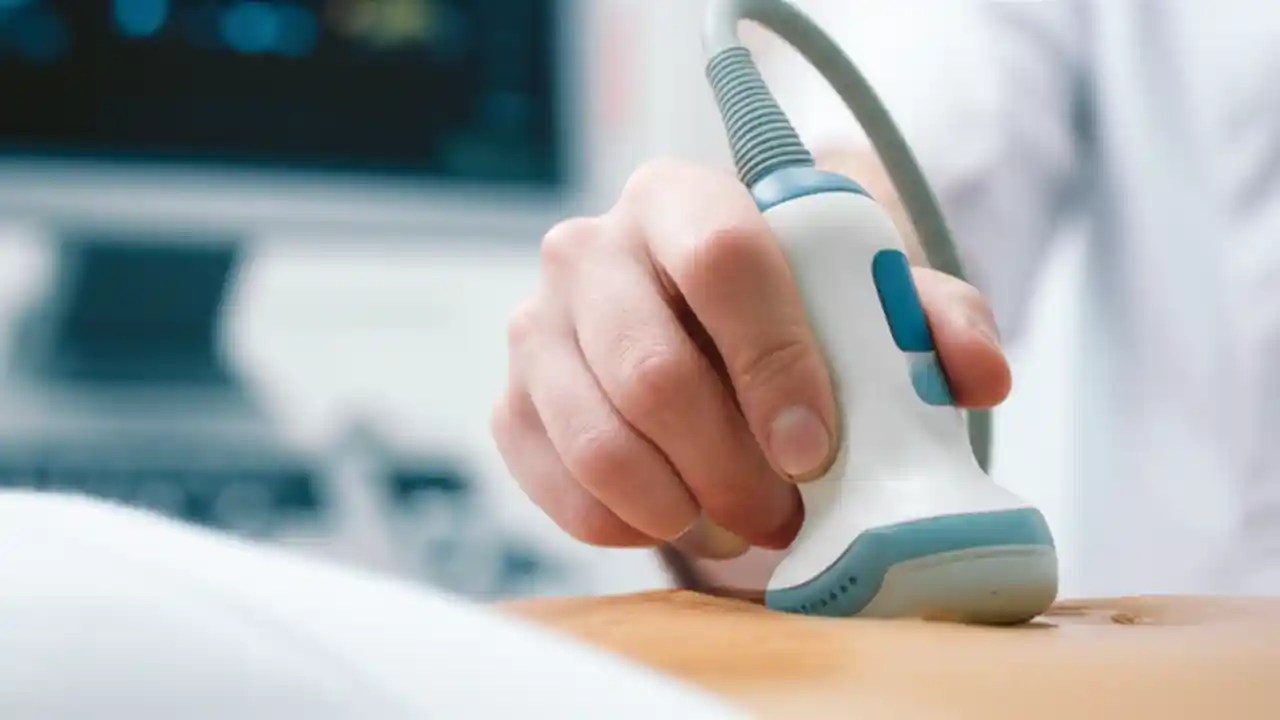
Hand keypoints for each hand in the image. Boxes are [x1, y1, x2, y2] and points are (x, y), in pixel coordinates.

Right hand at [491, 159, 1010, 558]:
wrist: (695, 330)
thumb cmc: (786, 313)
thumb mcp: (868, 303)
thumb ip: (933, 323)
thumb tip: (980, 374)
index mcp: (680, 198)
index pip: (724, 263)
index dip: (775, 363)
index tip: (815, 449)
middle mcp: (590, 249)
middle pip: (653, 371)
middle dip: (734, 469)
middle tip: (786, 514)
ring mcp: (537, 327)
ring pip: (603, 444)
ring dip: (687, 508)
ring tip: (741, 524)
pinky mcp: (511, 402)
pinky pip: (565, 492)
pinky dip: (632, 526)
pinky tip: (679, 515)